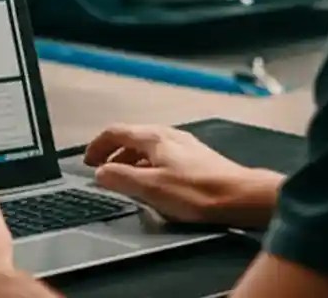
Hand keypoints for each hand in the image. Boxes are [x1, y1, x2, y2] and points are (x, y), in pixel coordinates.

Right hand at [84, 124, 284, 228]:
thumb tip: (100, 172)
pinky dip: (147, 164)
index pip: (116, 132)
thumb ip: (121, 178)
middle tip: (101, 169)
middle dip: (112, 152)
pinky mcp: (196, 158)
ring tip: (123, 177)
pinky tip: (152, 181)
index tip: (87, 160)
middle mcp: (169, 136)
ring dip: (129, 159)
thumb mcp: (151, 187)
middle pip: (132, 137)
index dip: (97, 145)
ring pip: (147, 146)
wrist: (240, 196)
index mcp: (154, 138)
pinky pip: (162, 155)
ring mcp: (184, 145)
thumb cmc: (199, 191)